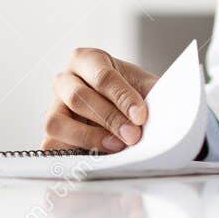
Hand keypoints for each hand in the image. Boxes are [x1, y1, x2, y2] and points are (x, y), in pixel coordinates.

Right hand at [42, 47, 157, 152]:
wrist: (122, 106)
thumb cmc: (130, 91)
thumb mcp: (143, 84)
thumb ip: (153, 93)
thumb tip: (167, 108)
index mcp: (86, 59)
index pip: (102, 76)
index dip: (122, 97)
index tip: (141, 116)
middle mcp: (65, 79)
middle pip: (78, 97)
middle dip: (109, 119)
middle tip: (133, 135)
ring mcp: (54, 106)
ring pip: (56, 122)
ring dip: (87, 137)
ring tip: (115, 146)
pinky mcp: (50, 133)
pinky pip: (51, 145)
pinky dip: (71, 152)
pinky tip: (94, 158)